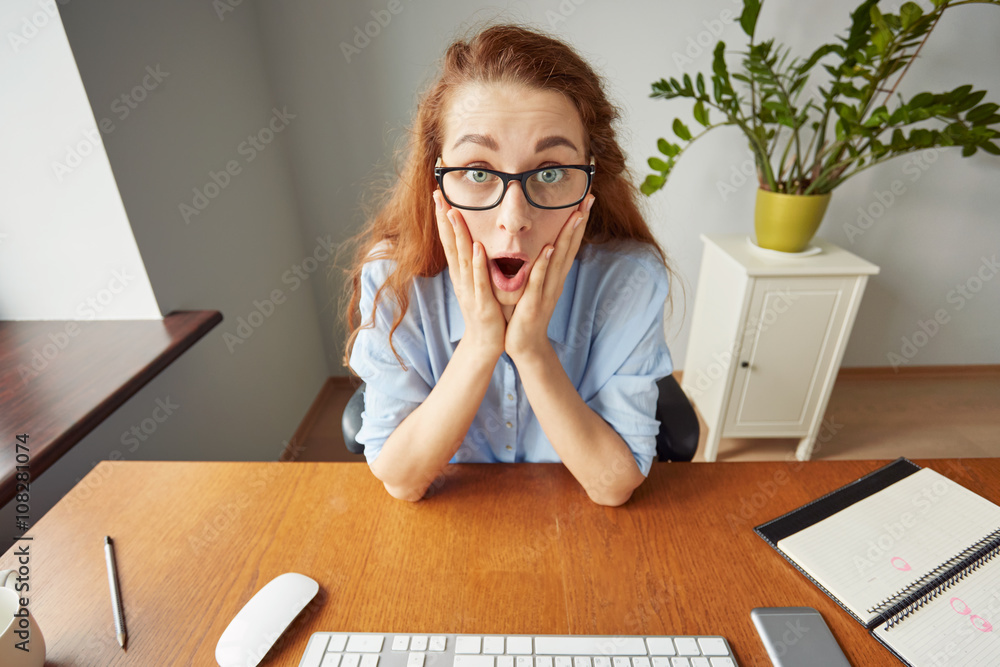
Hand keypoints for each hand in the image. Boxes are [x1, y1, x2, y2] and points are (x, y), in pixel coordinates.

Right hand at [434, 189, 505, 358]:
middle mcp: (461, 278)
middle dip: (444, 219)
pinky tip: (478, 248)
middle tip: (438, 195)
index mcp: (461, 272)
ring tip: (454, 213)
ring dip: (457, 235)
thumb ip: (474, 262)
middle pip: (450, 243)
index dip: (444, 217)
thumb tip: (475, 239)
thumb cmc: (486, 310)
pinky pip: (480, 281)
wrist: (486, 343)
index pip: (450, 240)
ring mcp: (470, 290)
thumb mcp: (477, 282)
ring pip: (462, 258)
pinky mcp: (482, 303)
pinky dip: (478, 265)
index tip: (439, 194)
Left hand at [505, 194, 593, 363]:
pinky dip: (544, 265)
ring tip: (576, 215)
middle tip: (588, 198)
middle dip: (579, 222)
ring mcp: (547, 292)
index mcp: (555, 275)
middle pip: (570, 246)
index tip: (585, 199)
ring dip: (567, 237)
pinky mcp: (533, 304)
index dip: (577, 222)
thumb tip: (540, 244)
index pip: (568, 243)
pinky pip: (539, 281)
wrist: (525, 346)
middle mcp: (555, 280)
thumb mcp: (534, 285)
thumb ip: (538, 266)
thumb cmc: (525, 314)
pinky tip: (548, 249)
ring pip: (559, 260)